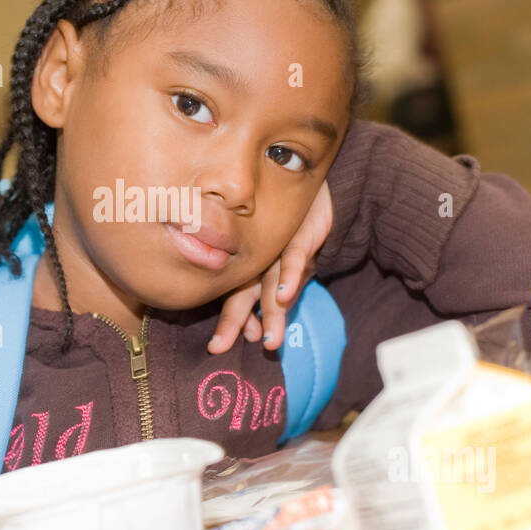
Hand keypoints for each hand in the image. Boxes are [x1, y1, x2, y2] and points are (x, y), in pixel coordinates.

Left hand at [208, 179, 332, 353]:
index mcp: (253, 264)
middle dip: (235, 321)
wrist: (312, 182)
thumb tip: (254, 335)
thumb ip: (271, 292)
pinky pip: (295, 256)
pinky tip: (286, 295)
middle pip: (245, 292)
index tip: (218, 347)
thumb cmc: (293, 223)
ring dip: (271, 312)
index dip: (230, 322)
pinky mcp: (302, 232)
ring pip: (271, 282)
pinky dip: (291, 276)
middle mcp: (262, 257)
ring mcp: (280, 245)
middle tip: (220, 347)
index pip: (237, 296)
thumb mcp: (281, 258)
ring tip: (268, 340)